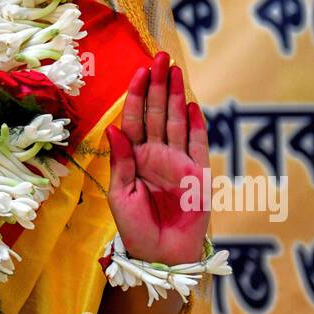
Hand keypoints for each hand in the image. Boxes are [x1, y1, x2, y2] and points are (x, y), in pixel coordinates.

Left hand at [104, 52, 209, 266]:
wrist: (160, 257)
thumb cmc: (135, 228)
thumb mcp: (120, 194)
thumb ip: (121, 161)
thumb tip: (115, 127)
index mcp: (134, 157)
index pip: (134, 118)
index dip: (136, 95)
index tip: (139, 70)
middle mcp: (156, 154)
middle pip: (156, 113)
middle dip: (158, 85)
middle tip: (160, 57)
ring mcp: (178, 162)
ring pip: (177, 122)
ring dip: (176, 97)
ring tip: (175, 71)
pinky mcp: (198, 175)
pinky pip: (198, 145)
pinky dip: (196, 126)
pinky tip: (193, 106)